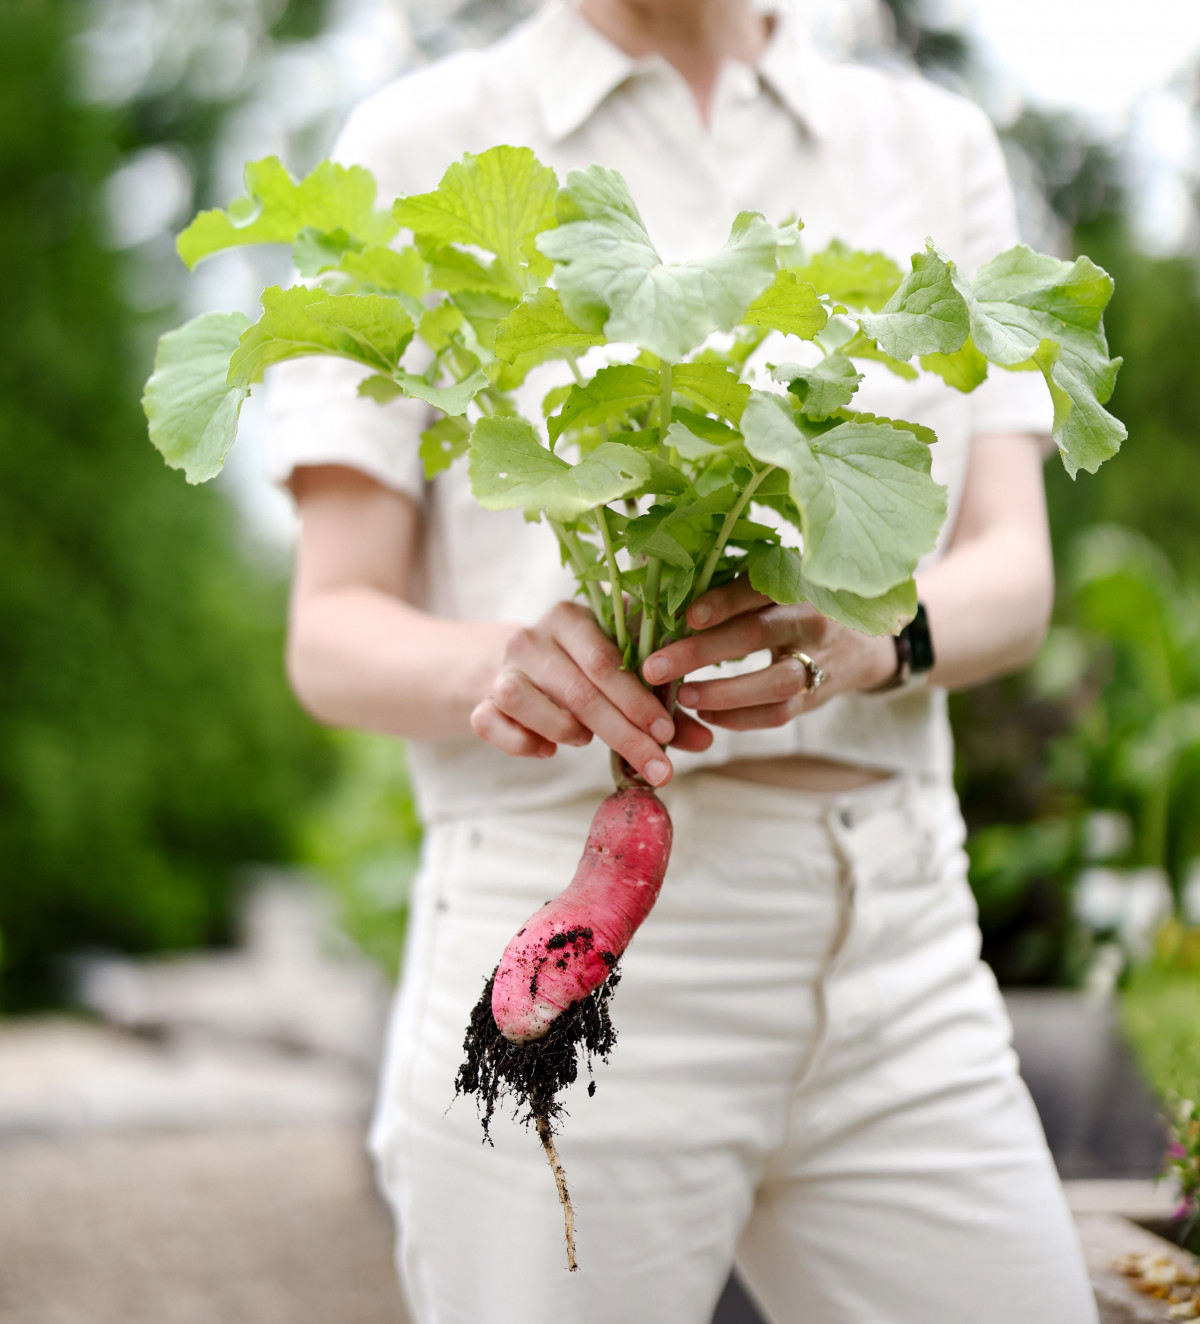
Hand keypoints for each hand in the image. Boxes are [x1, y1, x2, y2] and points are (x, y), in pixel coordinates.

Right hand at [470, 601, 712, 784]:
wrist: (516, 666)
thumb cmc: (583, 668)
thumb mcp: (623, 673)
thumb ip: (662, 704)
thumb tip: (707, 741)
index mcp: (571, 617)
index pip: (607, 661)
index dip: (638, 701)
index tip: (666, 733)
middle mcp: (531, 637)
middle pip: (578, 691)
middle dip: (623, 735)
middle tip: (657, 769)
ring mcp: (501, 669)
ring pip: (523, 700)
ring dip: (563, 730)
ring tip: (586, 741)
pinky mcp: (479, 699)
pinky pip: (489, 723)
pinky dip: (520, 742)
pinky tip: (547, 750)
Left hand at [641, 576, 895, 730]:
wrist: (859, 643)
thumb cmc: (794, 605)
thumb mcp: (773, 582)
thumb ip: (726, 583)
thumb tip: (658, 579)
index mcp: (795, 583)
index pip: (756, 589)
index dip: (721, 602)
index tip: (685, 616)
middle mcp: (810, 620)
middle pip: (756, 634)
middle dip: (701, 652)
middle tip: (655, 667)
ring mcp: (817, 661)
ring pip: (772, 683)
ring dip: (722, 693)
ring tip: (681, 696)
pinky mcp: (814, 697)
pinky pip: (777, 714)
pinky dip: (739, 718)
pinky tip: (705, 714)